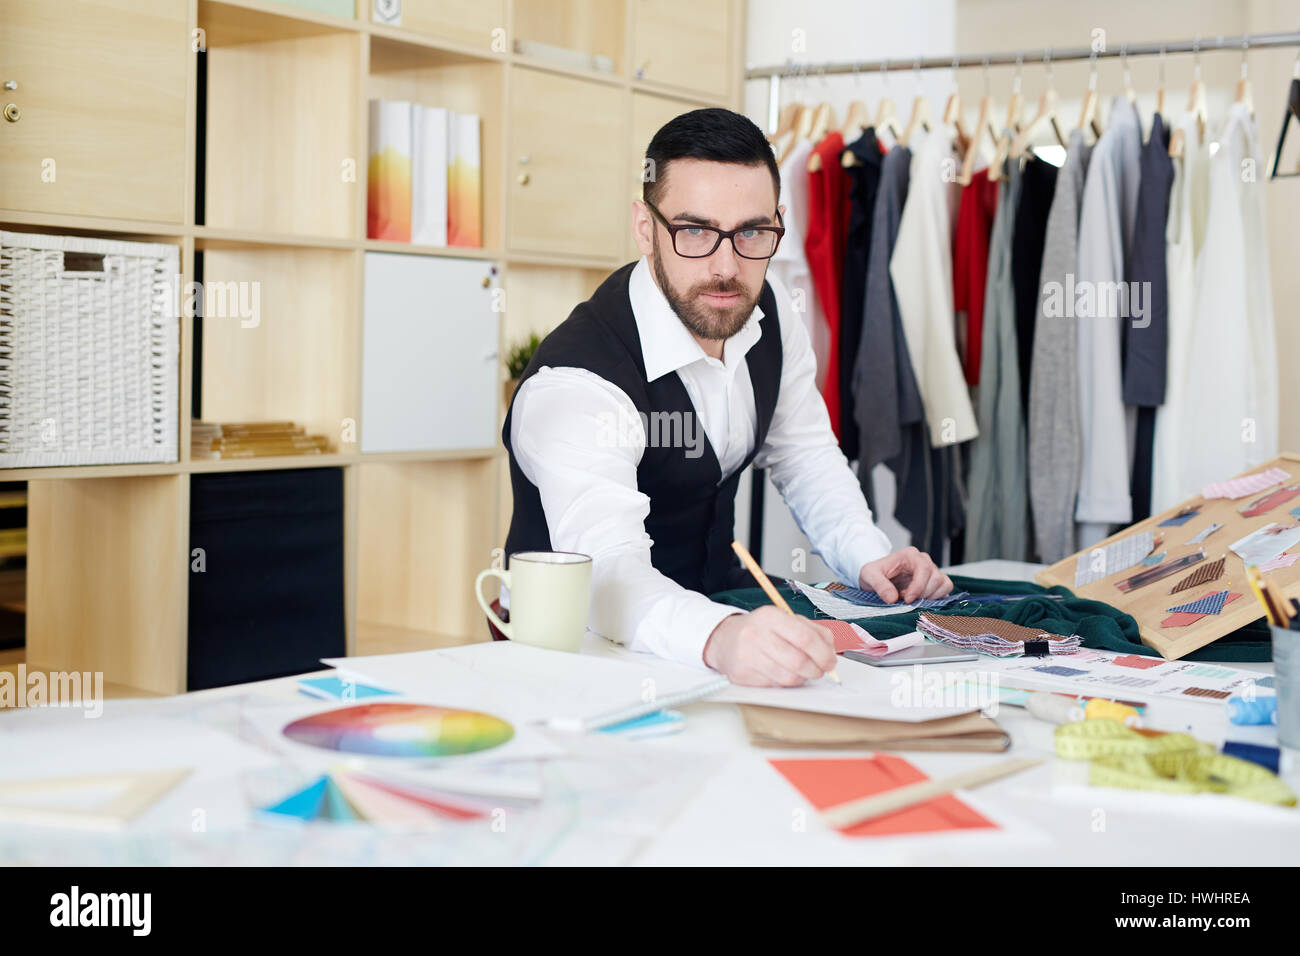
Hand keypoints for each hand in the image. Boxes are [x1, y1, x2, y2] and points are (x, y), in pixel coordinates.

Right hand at [702, 606, 837, 686]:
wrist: (724, 640)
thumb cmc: (761, 630)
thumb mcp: (785, 620)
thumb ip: (813, 631)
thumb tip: (831, 651)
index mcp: (770, 616)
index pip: (805, 637)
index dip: (823, 653)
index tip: (831, 661)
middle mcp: (756, 634)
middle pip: (798, 661)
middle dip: (816, 670)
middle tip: (820, 670)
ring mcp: (747, 656)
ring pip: (788, 677)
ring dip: (802, 678)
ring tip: (803, 672)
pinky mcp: (741, 675)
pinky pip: (774, 686)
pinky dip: (785, 683)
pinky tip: (783, 673)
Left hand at [858, 546, 952, 603]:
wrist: (876, 578)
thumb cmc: (874, 573)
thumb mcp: (869, 575)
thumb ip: (879, 585)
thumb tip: (893, 598)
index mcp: (910, 555)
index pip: (924, 568)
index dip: (918, 586)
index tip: (908, 599)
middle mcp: (923, 560)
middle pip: (936, 578)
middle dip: (923, 593)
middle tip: (906, 599)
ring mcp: (931, 571)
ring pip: (944, 584)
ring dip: (930, 596)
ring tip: (912, 599)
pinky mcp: (935, 582)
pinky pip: (946, 590)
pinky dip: (937, 598)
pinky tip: (921, 601)